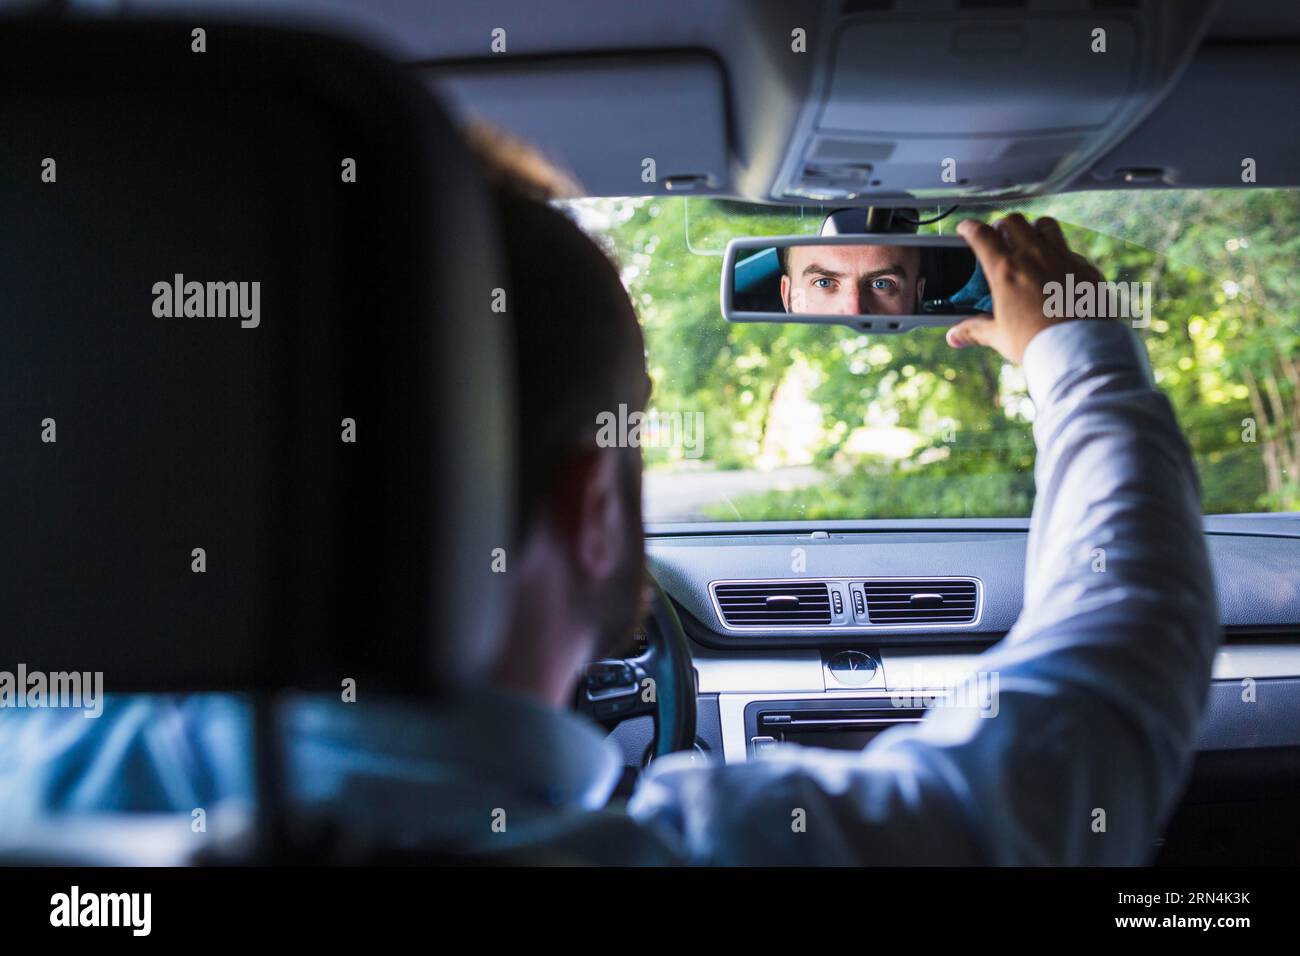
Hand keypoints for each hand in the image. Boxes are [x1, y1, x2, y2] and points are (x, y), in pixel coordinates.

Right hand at [946, 214, 1105, 364]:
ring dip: (1034, 228)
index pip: (981, 235)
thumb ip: (975, 330)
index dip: (969, 227)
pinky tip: (1057, 270)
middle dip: (1001, 224)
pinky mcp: (1085, 268)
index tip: (966, 228)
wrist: (1078, 350)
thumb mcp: (999, 337)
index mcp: (1006, 271)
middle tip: (998, 235)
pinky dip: (1060, 254)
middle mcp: (1034, 257)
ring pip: (1046, 225)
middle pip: (1013, 221)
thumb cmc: (1036, 343)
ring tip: (1030, 240)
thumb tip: (954, 336)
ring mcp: (1063, 258)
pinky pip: (1071, 250)